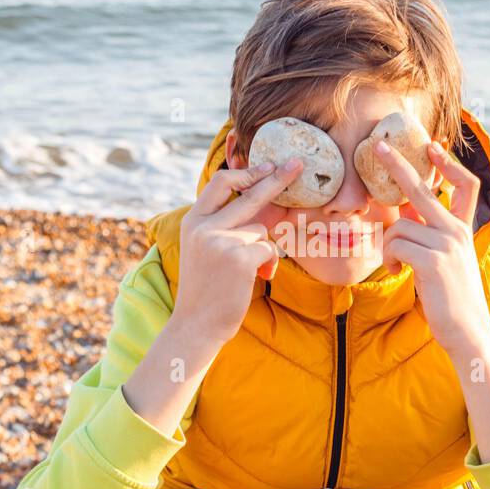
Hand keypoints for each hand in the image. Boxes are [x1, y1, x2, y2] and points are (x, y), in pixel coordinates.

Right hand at [175, 157, 299, 343]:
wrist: (196, 324)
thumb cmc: (207, 288)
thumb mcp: (205, 249)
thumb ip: (224, 225)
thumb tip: (263, 201)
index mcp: (193, 221)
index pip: (221, 183)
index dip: (246, 172)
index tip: (266, 165)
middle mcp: (204, 227)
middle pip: (249, 195)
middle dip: (276, 179)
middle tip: (296, 164)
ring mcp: (221, 241)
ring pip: (261, 231)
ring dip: (261, 249)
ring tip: (247, 271)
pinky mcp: (239, 258)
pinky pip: (269, 250)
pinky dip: (268, 264)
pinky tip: (256, 277)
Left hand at [375, 139, 489, 355]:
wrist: (467, 331)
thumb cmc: (451, 298)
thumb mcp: (445, 260)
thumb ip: (430, 235)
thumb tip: (403, 215)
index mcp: (463, 229)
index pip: (465, 185)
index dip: (449, 163)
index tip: (432, 145)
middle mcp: (456, 231)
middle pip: (422, 189)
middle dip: (397, 166)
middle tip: (378, 146)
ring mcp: (446, 244)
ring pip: (398, 227)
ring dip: (388, 246)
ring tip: (398, 265)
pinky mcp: (432, 261)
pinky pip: (395, 245)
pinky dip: (389, 259)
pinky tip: (399, 273)